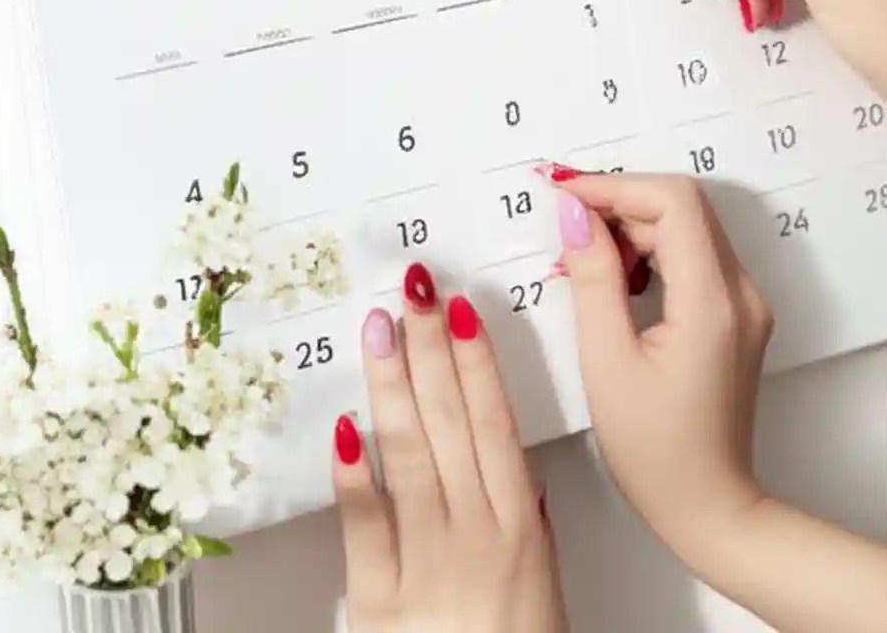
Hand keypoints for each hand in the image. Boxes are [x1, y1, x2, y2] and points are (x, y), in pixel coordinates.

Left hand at [333, 264, 567, 632]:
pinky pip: (365, 524)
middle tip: (416, 290)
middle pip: (452, 422)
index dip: (477, 362)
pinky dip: (353, 475)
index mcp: (520, 528)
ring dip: (392, 385)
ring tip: (379, 330)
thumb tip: (514, 475)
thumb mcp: (543, 589)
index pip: (496, 423)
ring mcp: (427, 561)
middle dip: (431, 348)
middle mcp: (476, 534)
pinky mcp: (378, 597)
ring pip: (410, 454)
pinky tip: (343, 427)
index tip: (461, 313)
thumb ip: (524, 527)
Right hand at [553, 173, 771, 549]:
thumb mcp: (607, 361)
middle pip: (683, 208)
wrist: (707, 503)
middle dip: (619, 202)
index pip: (672, 202)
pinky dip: (650, 254)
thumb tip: (577, 218)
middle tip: (563, 223)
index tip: (563, 193)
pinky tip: (615, 282)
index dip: (613, 186)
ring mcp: (744, 305)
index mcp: (713, 303)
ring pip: (688, 229)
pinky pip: (693, 259)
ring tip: (582, 260)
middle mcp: (741, 294)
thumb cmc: (656, 451)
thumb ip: (594, 279)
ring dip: (633, 228)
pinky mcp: (735, 317)